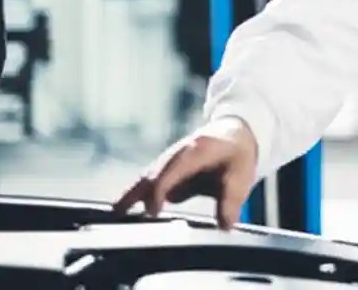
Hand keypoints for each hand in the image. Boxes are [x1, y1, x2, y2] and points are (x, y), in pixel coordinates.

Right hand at [111, 118, 257, 229]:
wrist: (235, 132)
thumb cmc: (237, 154)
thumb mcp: (241, 176)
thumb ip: (231, 201)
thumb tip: (225, 226)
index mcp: (196, 151)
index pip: (172, 170)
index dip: (160, 190)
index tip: (153, 211)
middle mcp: (177, 153)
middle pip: (152, 173)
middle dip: (137, 193)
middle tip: (121, 214)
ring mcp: (169, 159)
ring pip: (146, 176)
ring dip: (131, 193)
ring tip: (115, 212)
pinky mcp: (166, 168)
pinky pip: (149, 180)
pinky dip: (137, 193)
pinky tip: (124, 209)